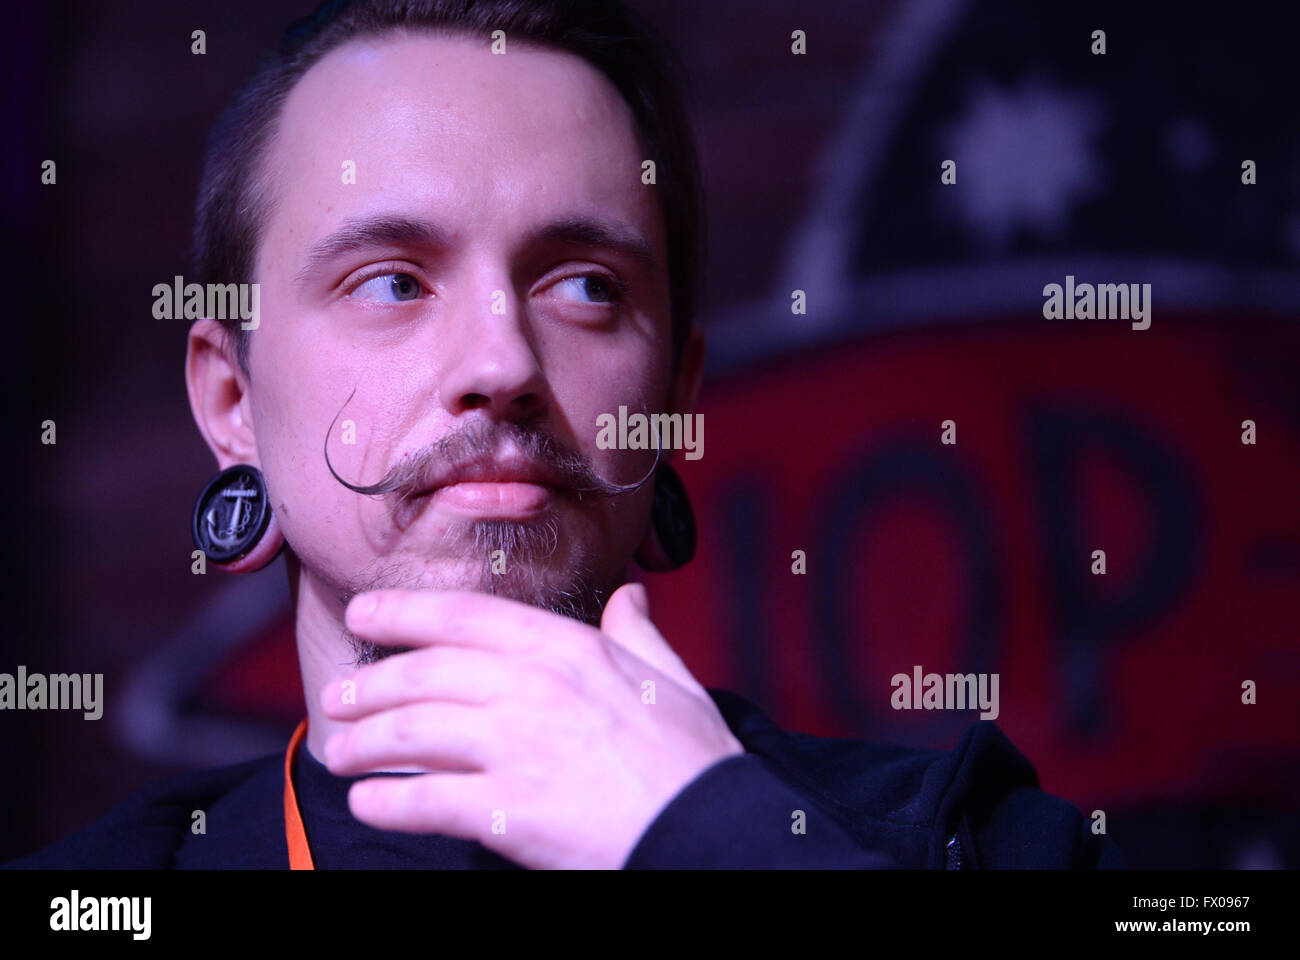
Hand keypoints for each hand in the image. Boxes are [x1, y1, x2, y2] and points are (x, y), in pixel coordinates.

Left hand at [319, 583, 744, 868]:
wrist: (706, 828)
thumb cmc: (690, 758)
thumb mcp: (669, 677)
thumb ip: (636, 633)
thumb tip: (628, 598)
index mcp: (567, 650)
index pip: (465, 617)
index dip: (403, 612)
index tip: (364, 613)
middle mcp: (533, 688)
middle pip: (425, 675)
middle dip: (371, 685)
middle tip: (340, 697)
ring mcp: (518, 747)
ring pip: (413, 732)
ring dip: (364, 742)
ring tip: (340, 752)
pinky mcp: (509, 809)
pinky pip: (427, 800)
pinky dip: (387, 802)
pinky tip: (368, 803)